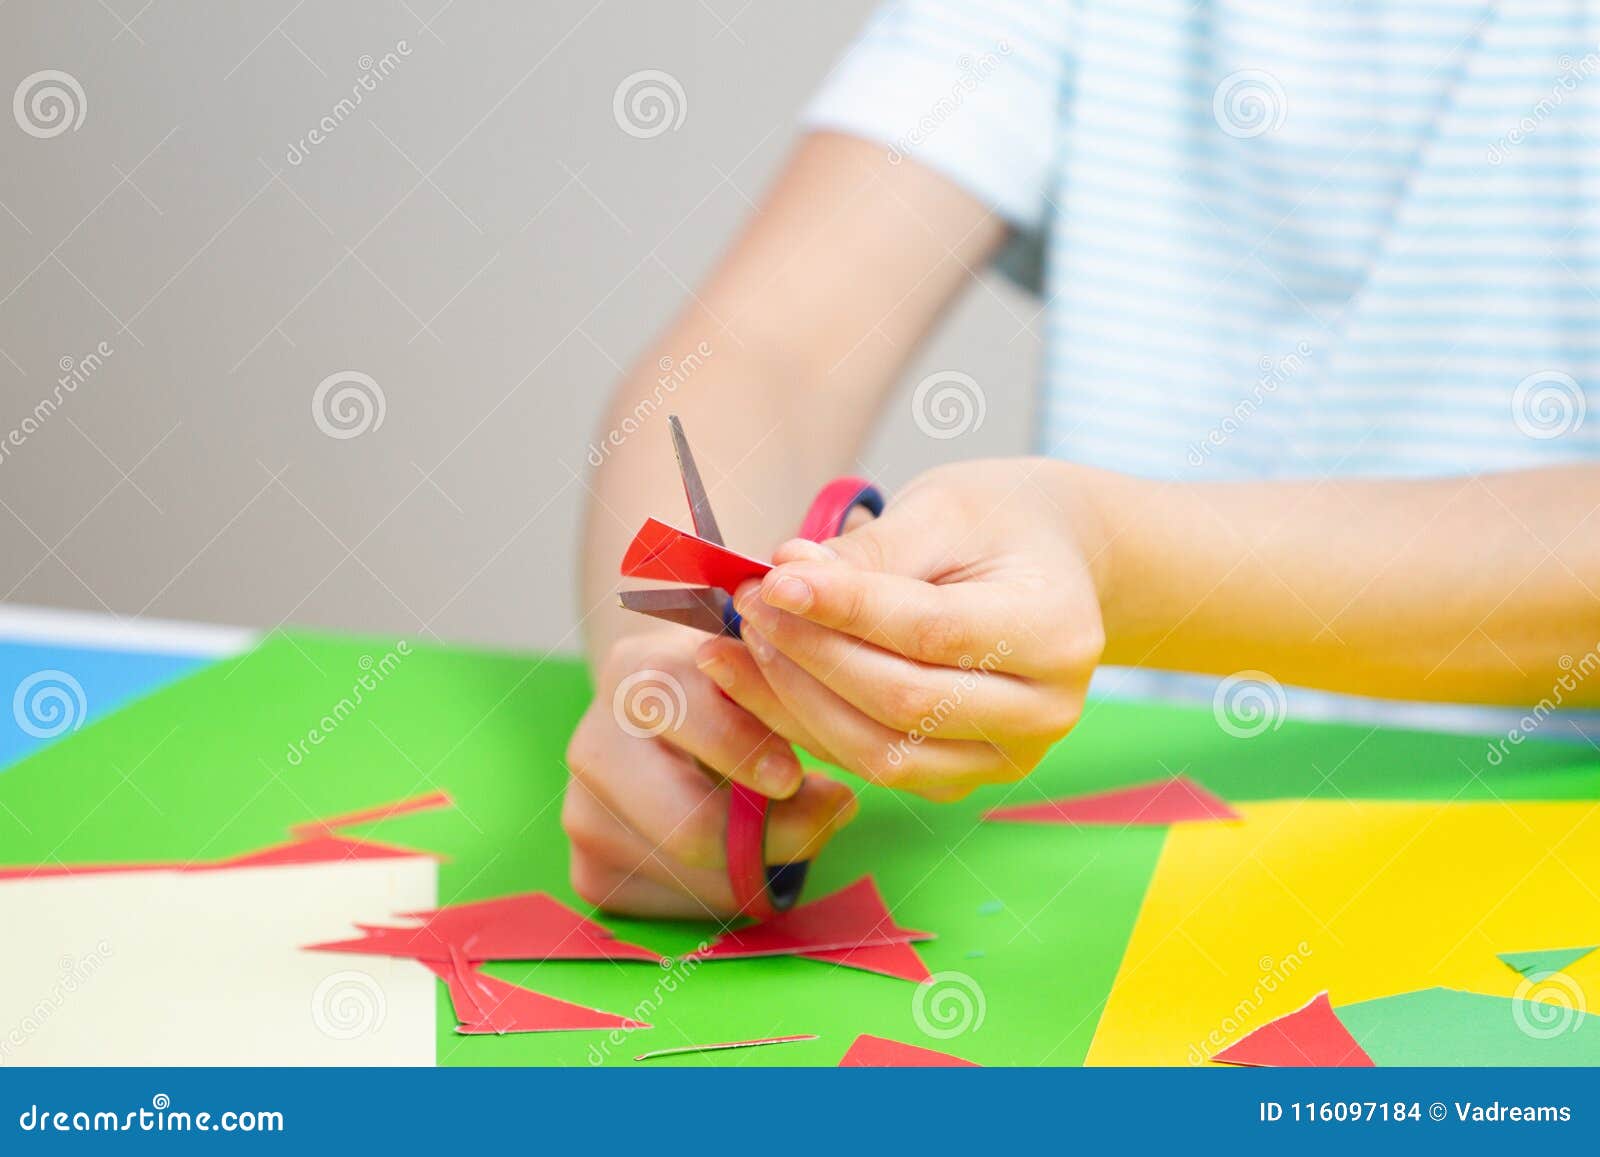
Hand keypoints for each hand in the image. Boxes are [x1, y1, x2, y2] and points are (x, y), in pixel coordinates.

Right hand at [563, 628, 857, 916]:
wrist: (654, 717)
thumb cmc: (726, 689)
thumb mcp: (759, 675)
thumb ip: (794, 721)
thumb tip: (837, 806)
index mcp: (633, 673)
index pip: (682, 716)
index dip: (743, 751)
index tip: (794, 777)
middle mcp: (592, 747)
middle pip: (691, 827)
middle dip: (774, 835)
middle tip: (822, 821)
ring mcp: (583, 817)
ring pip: (700, 877)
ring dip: (764, 864)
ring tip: (784, 825)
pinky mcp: (592, 875)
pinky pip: (682, 907)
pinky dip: (729, 888)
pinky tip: (739, 851)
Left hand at [698, 459, 1107, 801]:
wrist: (1056, 568)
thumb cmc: (1001, 525)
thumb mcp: (946, 510)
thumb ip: (872, 551)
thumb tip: (788, 576)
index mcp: (1055, 630)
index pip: (933, 632)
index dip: (845, 610)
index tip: (776, 580)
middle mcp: (1042, 710)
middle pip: (902, 703)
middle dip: (810, 655)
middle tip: (751, 603)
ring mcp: (1006, 757)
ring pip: (880, 754)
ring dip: (795, 701)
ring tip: (747, 639)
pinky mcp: (963, 780)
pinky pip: (872, 766)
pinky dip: (808, 727)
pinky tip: (764, 679)